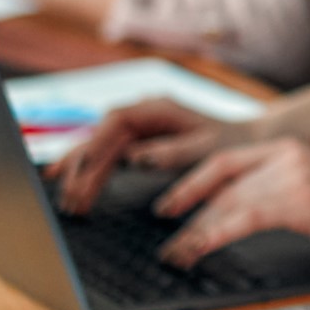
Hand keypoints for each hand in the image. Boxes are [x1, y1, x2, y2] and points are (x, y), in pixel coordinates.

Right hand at [46, 97, 235, 215]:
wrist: (245, 141)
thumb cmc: (229, 144)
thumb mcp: (207, 149)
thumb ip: (173, 152)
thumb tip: (135, 157)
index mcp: (157, 108)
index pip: (115, 123)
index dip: (96, 146)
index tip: (82, 172)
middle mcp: (141, 113)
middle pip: (100, 136)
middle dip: (82, 167)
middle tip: (71, 201)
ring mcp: (137, 126)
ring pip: (98, 144)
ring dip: (79, 170)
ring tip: (64, 199)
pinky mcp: (136, 140)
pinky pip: (105, 152)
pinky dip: (86, 167)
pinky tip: (65, 178)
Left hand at [148, 136, 309, 268]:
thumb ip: (277, 193)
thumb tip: (236, 214)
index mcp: (289, 149)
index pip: (227, 159)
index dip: (192, 179)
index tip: (169, 201)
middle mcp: (288, 155)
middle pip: (220, 175)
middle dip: (185, 201)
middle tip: (162, 227)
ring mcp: (294, 176)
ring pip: (228, 199)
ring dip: (195, 229)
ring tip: (176, 252)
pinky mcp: (302, 201)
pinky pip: (245, 216)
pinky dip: (215, 233)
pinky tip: (200, 249)